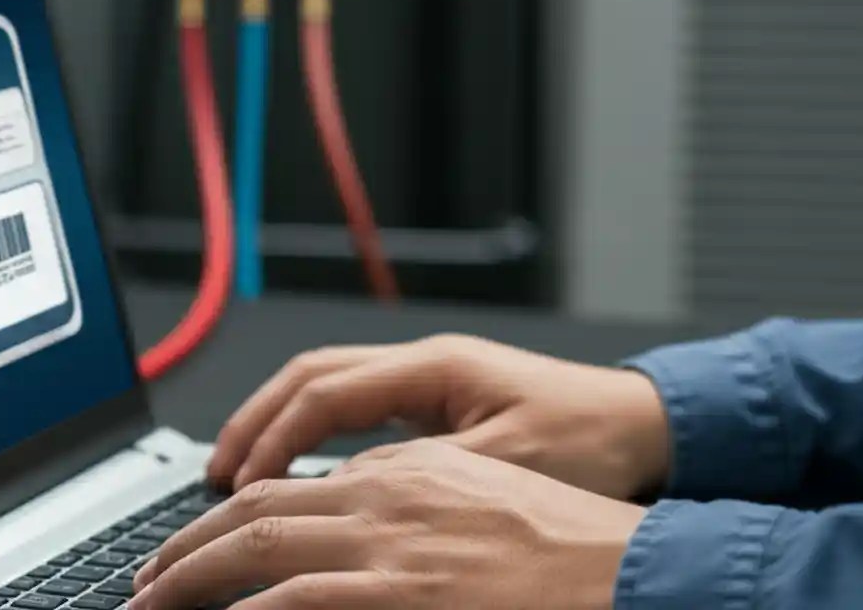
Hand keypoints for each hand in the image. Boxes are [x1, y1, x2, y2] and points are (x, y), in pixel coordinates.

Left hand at [133, 439, 646, 609]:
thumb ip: (404, 505)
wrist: (627, 571)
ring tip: (151, 605)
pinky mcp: (401, 591)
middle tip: (147, 581)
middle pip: (254, 509)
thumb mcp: (474, 500)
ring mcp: (389, 544)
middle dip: (186, 547)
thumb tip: (344, 527)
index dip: (228, 518)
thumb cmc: (564, 545)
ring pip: (257, 548)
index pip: (289, 487)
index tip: (196, 548)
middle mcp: (384, 495)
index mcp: (402, 470)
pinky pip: (296, 599)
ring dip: (191, 580)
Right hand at [207, 335, 669, 499]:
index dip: (274, 437)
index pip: (324, 392)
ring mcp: (428, 380)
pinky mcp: (438, 403)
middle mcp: (423, 363)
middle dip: (257, 422)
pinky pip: (356, 411)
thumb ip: (419, 479)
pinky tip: (304, 471)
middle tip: (218, 472)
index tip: (243, 481)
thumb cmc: (591, 440)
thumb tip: (343, 499)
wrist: (644, 426)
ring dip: (281, 426)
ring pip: (327, 389)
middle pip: (310, 377)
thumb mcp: (503, 469)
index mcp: (433, 367)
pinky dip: (317, 437)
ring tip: (243, 471)